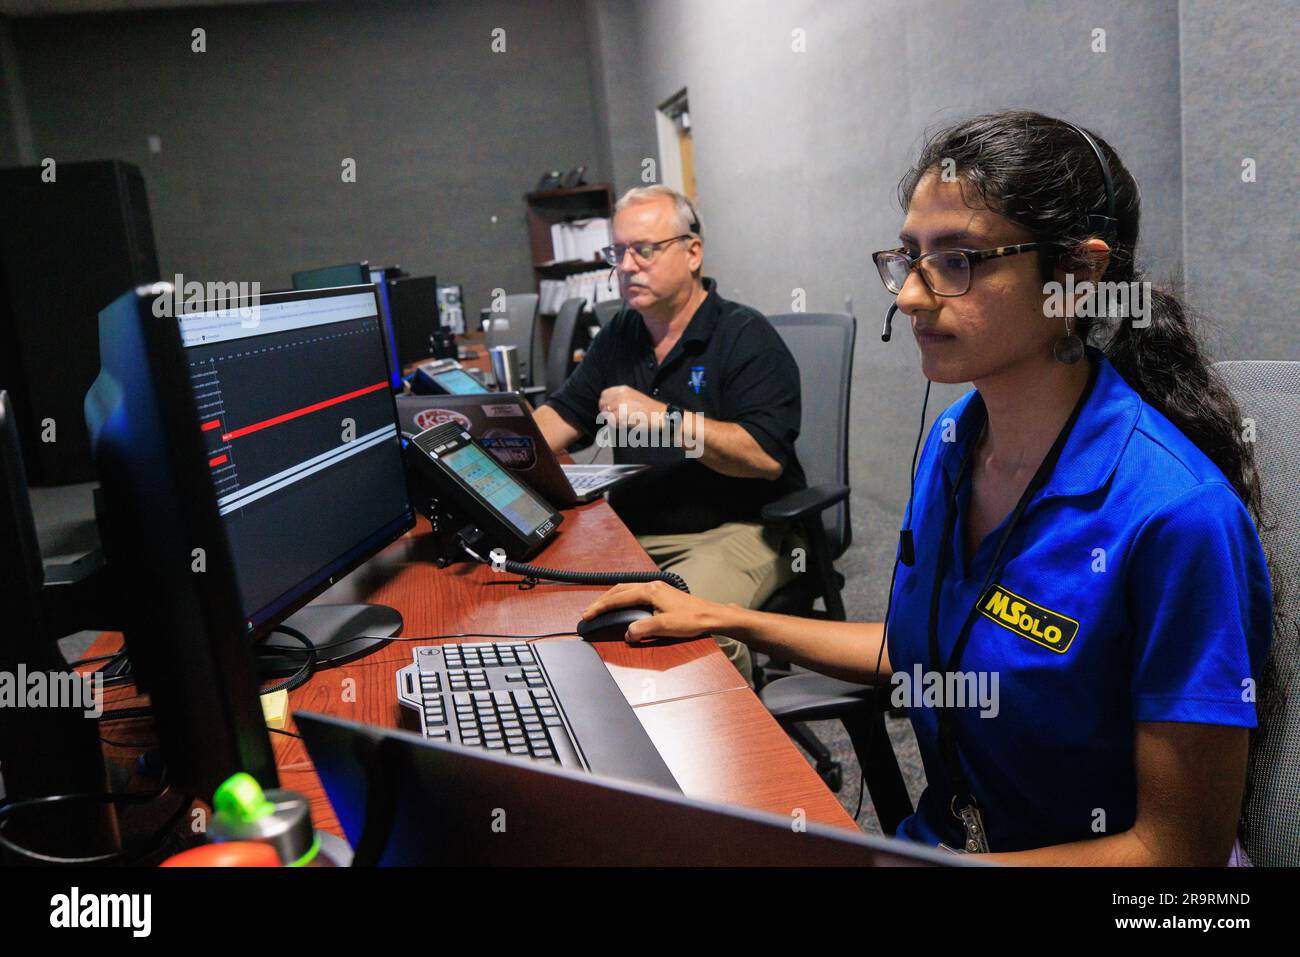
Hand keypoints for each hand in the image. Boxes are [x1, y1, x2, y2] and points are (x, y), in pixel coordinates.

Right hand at [581, 581, 735, 643]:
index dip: (601, 607)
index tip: (588, 615)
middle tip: (588, 612)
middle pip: (619, 590)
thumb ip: (643, 629)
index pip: (618, 598)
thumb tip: (627, 633)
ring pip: (626, 589)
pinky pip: (635, 592)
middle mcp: (651, 586)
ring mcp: (657, 588)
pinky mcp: (661, 593)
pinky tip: (622, 605)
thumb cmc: (691, 620)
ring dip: (611, 598)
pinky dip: (622, 598)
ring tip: (600, 608)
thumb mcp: (665, 626)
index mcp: (650, 591)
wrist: (711, 616)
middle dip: (602, 601)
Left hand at [597, 385, 664, 425]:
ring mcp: (622, 403)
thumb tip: (605, 408)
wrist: (659, 415)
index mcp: (623, 389)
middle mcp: (621, 394)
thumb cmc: (647, 410)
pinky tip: (626, 424)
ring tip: (624, 421)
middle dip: (607, 414)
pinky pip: (612, 421)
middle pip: (603, 405)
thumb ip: (619, 399)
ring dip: (613, 420)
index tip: (609, 411)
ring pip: (607, 414)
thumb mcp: (632, 397)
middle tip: (617, 419)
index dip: (604, 404)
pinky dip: (617, 425)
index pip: (604, 395)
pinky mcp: (623, 413)